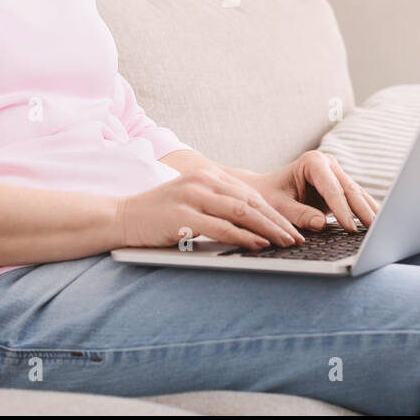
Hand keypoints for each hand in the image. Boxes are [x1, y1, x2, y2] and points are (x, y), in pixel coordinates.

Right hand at [117, 166, 304, 250]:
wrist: (120, 217)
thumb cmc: (159, 216)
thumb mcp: (191, 203)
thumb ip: (218, 208)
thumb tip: (254, 226)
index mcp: (207, 175)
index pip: (250, 194)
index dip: (275, 212)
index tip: (294, 228)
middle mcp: (202, 180)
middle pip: (250, 201)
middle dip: (278, 221)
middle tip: (298, 238)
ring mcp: (191, 195)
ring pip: (240, 211)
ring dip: (267, 228)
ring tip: (286, 243)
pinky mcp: (182, 214)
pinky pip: (220, 226)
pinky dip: (243, 236)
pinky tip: (259, 245)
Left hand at [233, 150, 379, 233]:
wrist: (266, 191)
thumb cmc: (269, 197)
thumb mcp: (279, 207)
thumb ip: (299, 215)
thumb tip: (321, 224)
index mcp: (312, 162)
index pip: (331, 188)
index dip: (341, 209)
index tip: (350, 228)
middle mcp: (328, 164)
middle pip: (350, 190)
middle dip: (362, 211)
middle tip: (375, 231)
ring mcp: (336, 174)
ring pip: (358, 194)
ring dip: (369, 212)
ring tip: (382, 230)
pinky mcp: (341, 187)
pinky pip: (357, 200)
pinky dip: (366, 212)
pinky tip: (377, 226)